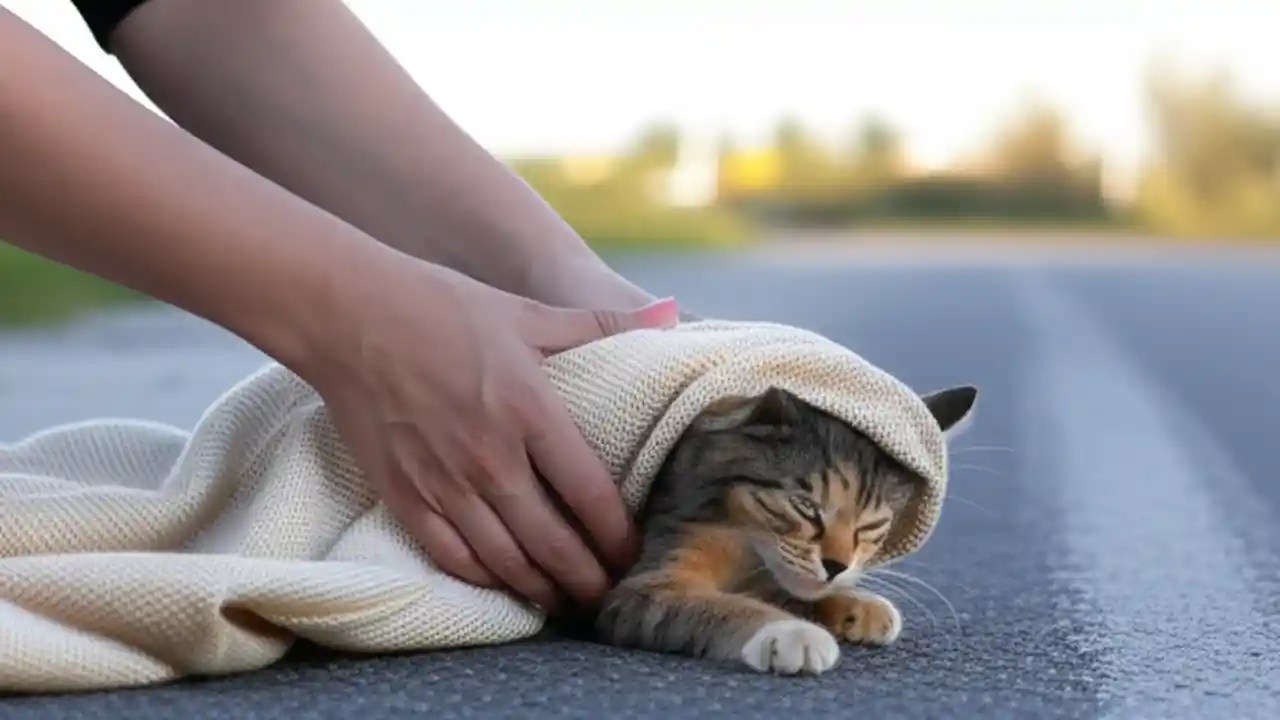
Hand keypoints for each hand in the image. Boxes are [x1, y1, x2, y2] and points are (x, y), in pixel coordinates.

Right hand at [305, 253, 677, 613]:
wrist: (349, 316)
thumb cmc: (442, 307)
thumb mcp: (528, 313)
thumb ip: (601, 323)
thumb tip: (672, 313)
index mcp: (531, 412)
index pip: (590, 495)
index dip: (619, 537)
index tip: (635, 556)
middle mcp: (492, 458)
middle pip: (553, 543)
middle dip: (587, 579)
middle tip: (607, 596)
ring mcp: (444, 482)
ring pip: (505, 561)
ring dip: (541, 589)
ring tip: (564, 602)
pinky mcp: (404, 494)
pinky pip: (451, 556)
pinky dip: (483, 578)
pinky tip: (504, 583)